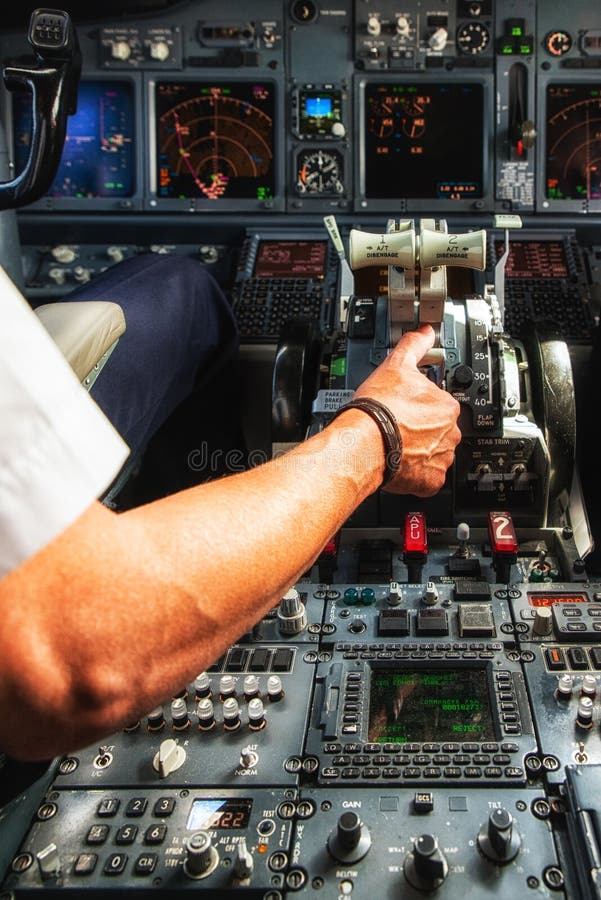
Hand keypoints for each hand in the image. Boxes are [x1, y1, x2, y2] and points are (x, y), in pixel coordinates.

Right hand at [354, 325, 460, 496]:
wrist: (364, 442)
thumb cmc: (378, 408)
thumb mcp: (395, 365)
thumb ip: (413, 346)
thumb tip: (425, 332)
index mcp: (446, 405)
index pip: (439, 405)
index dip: (420, 406)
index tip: (406, 409)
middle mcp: (450, 432)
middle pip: (439, 430)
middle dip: (422, 430)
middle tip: (400, 428)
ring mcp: (442, 457)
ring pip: (435, 453)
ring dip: (420, 452)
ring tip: (397, 446)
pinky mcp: (431, 480)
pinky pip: (429, 478)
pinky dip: (417, 474)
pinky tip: (401, 464)